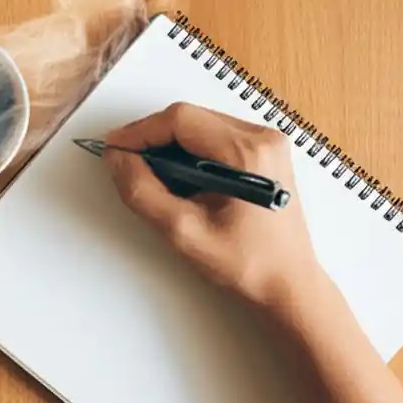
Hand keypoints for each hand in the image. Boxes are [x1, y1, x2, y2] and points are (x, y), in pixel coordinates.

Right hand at [103, 102, 326, 312]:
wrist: (288, 284)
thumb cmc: (246, 264)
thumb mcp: (182, 231)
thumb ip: (142, 191)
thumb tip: (117, 159)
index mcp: (248, 153)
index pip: (180, 120)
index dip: (139, 132)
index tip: (114, 151)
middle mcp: (263, 138)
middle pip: (190, 118)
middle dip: (152, 137)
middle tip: (127, 164)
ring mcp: (267, 144)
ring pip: (200, 125)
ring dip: (169, 145)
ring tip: (153, 177)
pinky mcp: (264, 154)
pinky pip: (214, 137)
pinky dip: (188, 152)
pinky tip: (180, 180)